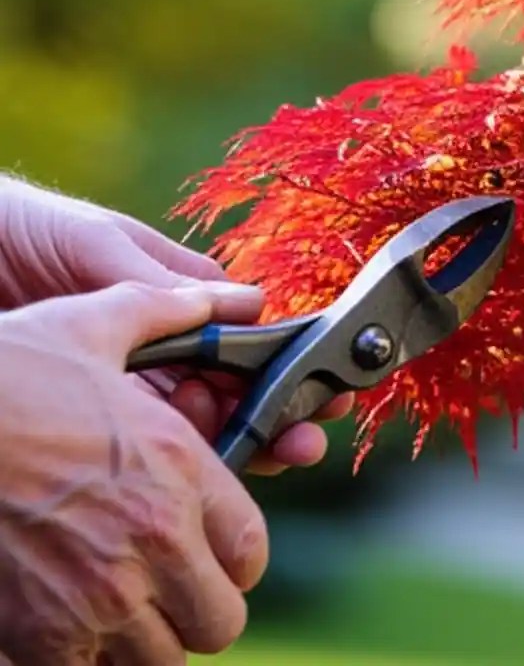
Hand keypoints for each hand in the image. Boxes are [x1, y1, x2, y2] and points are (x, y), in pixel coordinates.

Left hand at [0, 175, 352, 473]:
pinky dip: (189, 461)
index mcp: (178, 299)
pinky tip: (206, 463)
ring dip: (247, 442)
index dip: (293, 364)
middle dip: (283, 414)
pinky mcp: (97, 425)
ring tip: (276, 449)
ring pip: (205, 427)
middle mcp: (164, 350)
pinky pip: (154, 450)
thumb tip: (252, 304)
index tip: (324, 383)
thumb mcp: (96, 244)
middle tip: (308, 436)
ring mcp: (133, 390)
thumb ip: (164, 282)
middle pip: (239, 391)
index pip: (251, 336)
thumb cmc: (19, 229)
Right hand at [0, 283, 271, 663]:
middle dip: (195, 609)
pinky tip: (60, 627)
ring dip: (143, 641)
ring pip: (160, 659)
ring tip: (113, 611)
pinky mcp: (40, 638)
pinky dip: (83, 661)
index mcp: (183, 471)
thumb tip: (224, 298)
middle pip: (217, 621)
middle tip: (164, 590)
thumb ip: (166, 311)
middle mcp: (154, 540)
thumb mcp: (88, 323)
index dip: (232, 558)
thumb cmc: (3, 371)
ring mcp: (98, 597)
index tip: (208, 553)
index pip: (249, 552)